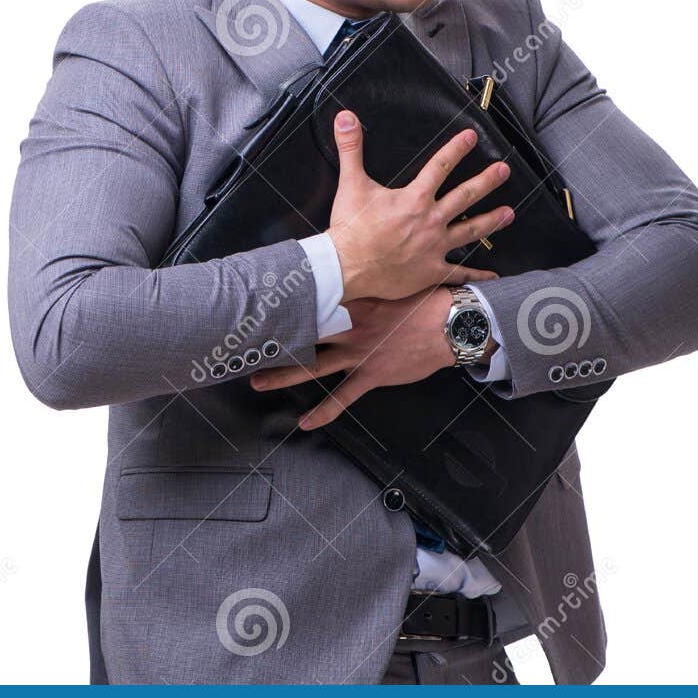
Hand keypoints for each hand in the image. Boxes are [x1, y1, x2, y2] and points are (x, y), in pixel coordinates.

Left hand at [250, 287, 465, 428]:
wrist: (452, 323)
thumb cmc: (426, 300)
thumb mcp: (393, 283)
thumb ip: (367, 282)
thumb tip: (346, 274)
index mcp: (353, 302)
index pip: (311, 298)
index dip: (285, 300)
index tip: (261, 300)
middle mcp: (349, 327)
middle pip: (303, 332)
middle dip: (273, 338)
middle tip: (246, 342)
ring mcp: (359, 352)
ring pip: (314, 366)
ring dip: (284, 374)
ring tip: (258, 380)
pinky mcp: (372, 374)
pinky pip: (343, 397)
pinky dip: (324, 412)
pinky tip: (306, 423)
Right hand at [325, 110, 513, 301]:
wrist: (346, 267)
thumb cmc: (350, 228)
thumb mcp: (351, 184)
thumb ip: (351, 149)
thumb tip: (345, 117)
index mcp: (414, 199)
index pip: (440, 167)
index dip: (456, 149)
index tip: (471, 137)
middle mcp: (430, 221)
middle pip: (465, 196)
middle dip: (487, 181)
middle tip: (504, 171)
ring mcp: (434, 247)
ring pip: (470, 231)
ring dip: (491, 221)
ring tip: (508, 213)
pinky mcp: (430, 271)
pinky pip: (458, 273)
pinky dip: (476, 275)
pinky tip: (492, 275)